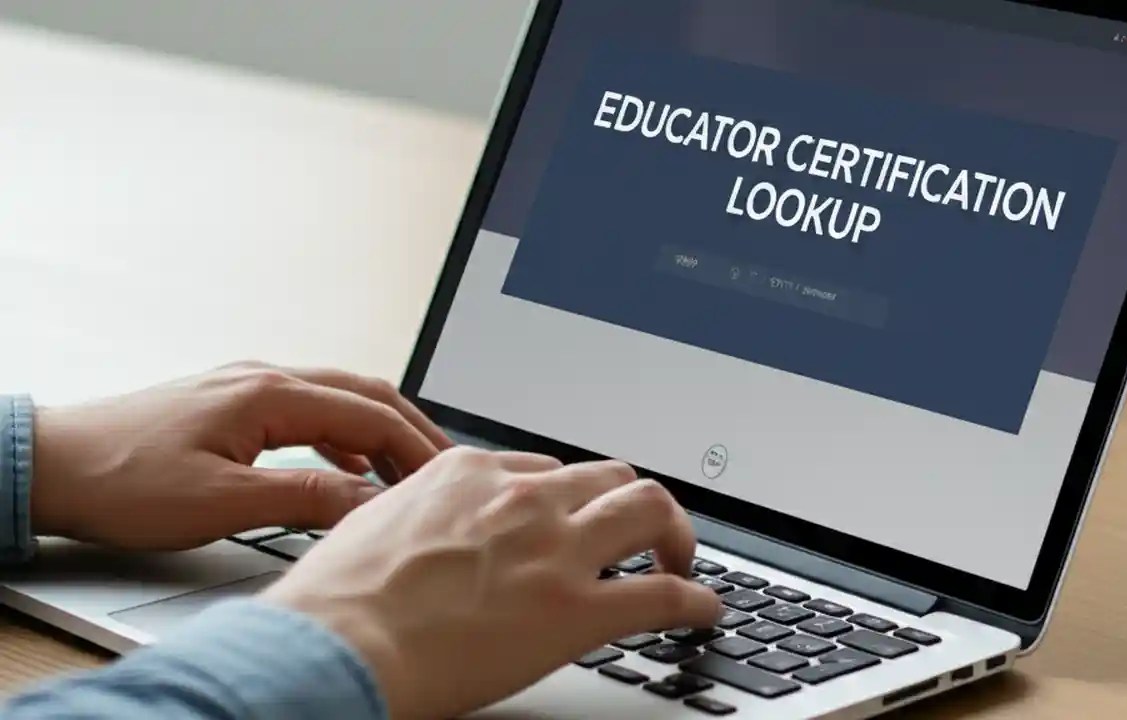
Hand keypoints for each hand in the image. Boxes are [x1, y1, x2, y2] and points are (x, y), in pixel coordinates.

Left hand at [31, 361, 451, 548]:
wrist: (52, 464)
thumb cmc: (123, 479)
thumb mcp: (223, 502)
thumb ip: (305, 499)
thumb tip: (369, 502)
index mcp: (270, 394)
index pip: (370, 415)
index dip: (416, 449)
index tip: (445, 480)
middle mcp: (264, 378)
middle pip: (365, 395)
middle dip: (412, 431)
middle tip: (444, 469)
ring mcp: (248, 387)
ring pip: (338, 400)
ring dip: (379, 433)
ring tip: (407, 470)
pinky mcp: (232, 405)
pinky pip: (309, 411)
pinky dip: (343, 436)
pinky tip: (346, 466)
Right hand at [263, 447, 720, 719]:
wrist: (337, 644)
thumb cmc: (339, 599)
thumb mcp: (376, 524)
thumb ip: (424, 514)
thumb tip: (434, 530)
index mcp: (471, 472)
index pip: (546, 469)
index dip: (568, 497)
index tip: (574, 516)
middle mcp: (524, 498)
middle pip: (608, 476)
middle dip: (628, 502)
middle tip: (639, 531)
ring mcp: (556, 550)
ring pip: (648, 510)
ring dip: (673, 534)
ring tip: (680, 559)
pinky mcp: (578, 610)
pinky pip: (663, 593)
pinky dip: (694, 598)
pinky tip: (702, 611)